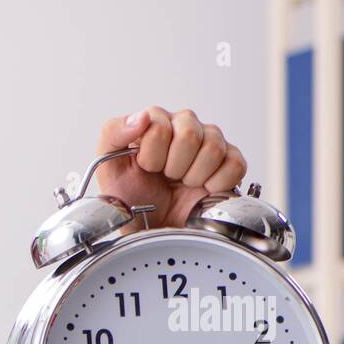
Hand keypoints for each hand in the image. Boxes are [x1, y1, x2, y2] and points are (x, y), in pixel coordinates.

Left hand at [94, 107, 246, 229]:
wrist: (152, 226)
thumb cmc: (132, 197)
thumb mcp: (109, 167)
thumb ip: (113, 134)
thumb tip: (141, 116)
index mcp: (156, 121)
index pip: (160, 126)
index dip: (151, 156)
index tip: (147, 169)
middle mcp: (184, 125)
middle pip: (189, 135)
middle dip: (172, 167)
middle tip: (166, 178)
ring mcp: (210, 140)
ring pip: (213, 148)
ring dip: (193, 176)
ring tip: (182, 183)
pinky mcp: (230, 160)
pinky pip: (234, 164)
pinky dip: (216, 183)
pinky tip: (202, 188)